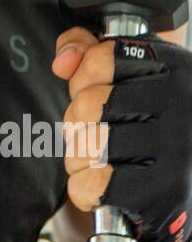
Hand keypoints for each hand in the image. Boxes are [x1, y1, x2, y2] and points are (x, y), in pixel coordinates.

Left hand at [52, 28, 191, 241]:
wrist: (189, 182)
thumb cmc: (153, 125)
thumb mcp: (129, 73)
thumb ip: (88, 51)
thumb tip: (63, 63)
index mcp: (172, 67)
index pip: (99, 60)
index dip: (83, 80)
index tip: (96, 93)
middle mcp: (181, 102)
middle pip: (87, 105)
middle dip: (77, 125)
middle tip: (95, 135)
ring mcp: (177, 147)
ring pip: (86, 147)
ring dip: (79, 160)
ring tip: (100, 161)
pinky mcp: (166, 190)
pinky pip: (92, 185)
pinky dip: (85, 190)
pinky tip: (104, 186)